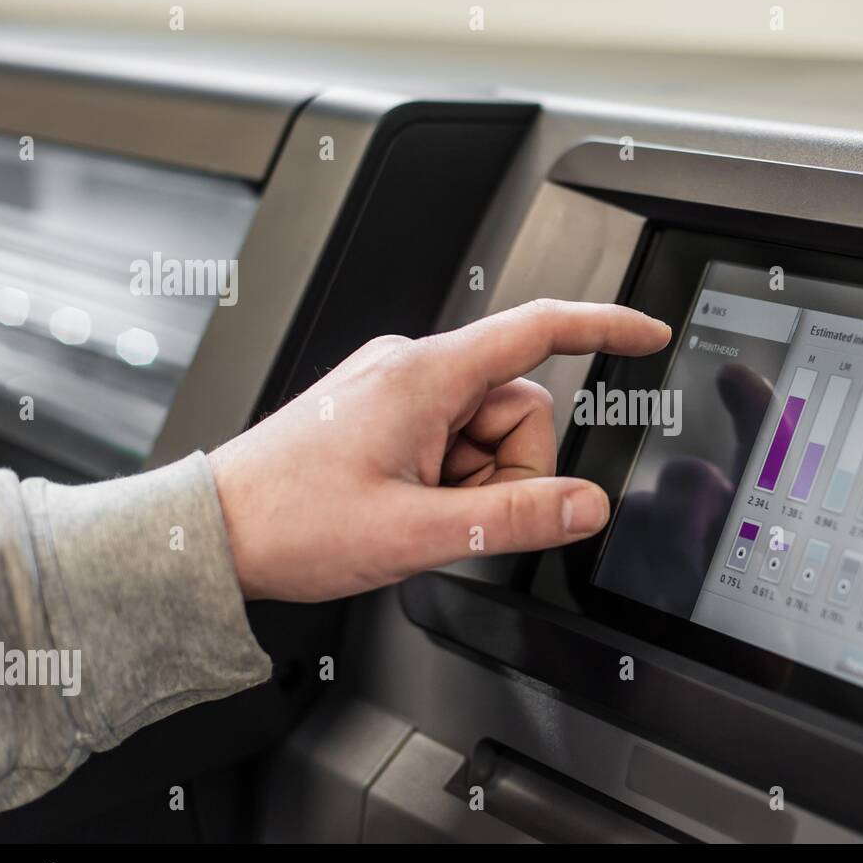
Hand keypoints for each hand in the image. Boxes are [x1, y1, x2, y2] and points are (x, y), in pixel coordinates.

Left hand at [208, 299, 671, 601]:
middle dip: (508, 472)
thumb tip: (585, 506)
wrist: (215, 534)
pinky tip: (406, 506)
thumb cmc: (289, 520)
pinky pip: (453, 441)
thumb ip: (514, 521)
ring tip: (417, 515)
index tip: (646, 333)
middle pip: (519, 409)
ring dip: (476, 484)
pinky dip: (450, 480)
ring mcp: (398, 391)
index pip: (538, 331)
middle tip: (454, 515)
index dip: (603, 328)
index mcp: (424, 375)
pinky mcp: (387, 414)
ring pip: (488, 434)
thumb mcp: (416, 532)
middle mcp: (413, 368)